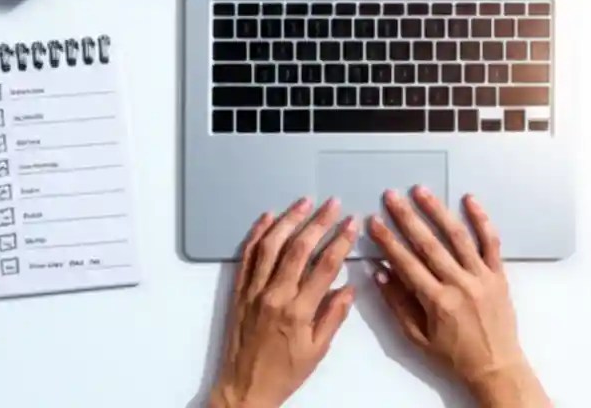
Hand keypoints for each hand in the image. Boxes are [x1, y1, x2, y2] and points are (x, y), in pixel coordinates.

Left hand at [210, 198, 357, 407]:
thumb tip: (348, 288)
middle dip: (318, 222)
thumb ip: (333, 316)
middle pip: (298, 249)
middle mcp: (274, 296)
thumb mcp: (317, 351)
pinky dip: (257, 234)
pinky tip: (268, 218)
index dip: (340, 242)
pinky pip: (247, 256)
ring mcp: (253, 291)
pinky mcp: (239, 291)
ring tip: (304, 202)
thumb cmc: (283, 373)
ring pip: (270, 245)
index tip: (351, 225)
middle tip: (332, 205)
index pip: (323, 267)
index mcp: (297, 311)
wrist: (243, 388)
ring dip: (289, 220)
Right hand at [369, 188, 550, 407]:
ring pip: (458, 236)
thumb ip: (398, 304)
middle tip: (391, 196)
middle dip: (407, 218)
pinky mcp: (498, 274)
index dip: (387, 241)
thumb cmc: (454, 356)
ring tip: (421, 191)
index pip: (406, 263)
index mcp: (437, 301)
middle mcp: (460, 284)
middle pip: (428, 244)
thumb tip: (380, 273)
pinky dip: (481, 219)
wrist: (496, 367)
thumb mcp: (418, 338)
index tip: (374, 222)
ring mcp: (482, 276)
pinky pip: (491, 242)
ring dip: (437, 211)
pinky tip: (469, 200)